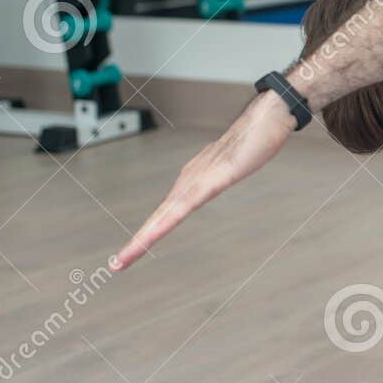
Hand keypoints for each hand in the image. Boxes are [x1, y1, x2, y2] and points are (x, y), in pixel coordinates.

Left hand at [112, 91, 297, 270]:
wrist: (266, 117)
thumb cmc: (252, 140)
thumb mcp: (232, 166)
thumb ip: (220, 172)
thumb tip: (216, 175)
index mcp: (191, 182)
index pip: (165, 214)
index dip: (148, 234)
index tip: (130, 255)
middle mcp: (188, 181)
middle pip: (158, 219)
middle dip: (137, 244)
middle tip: (116, 265)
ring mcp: (199, 180)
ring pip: (166, 215)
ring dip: (145, 237)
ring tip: (126, 257)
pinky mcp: (215, 179)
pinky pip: (188, 204)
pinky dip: (169, 220)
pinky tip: (157, 231)